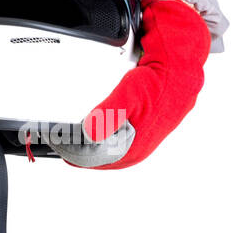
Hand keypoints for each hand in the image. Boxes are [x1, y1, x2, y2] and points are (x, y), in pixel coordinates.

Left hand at [69, 0, 211, 169]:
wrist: (180, 72)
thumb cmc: (158, 84)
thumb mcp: (128, 96)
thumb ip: (107, 115)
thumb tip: (88, 134)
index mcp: (131, 150)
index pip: (90, 160)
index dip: (68, 151)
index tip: (52, 140)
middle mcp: (133, 150)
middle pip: (93, 157)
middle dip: (72, 148)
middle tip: (54, 137)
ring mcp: (135, 142)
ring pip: (100, 150)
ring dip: (82, 144)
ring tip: (64, 135)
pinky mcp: (136, 131)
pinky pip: (108, 140)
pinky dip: (93, 136)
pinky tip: (86, 129)